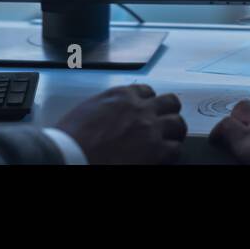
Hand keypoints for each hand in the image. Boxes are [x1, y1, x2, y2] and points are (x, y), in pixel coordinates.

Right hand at [56, 84, 185, 163]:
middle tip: (164, 122)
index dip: (148, 102)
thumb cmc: (72, 138)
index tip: (147, 109)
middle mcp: (140, 108)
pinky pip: (176, 148)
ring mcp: (151, 129)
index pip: (146, 91)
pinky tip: (164, 157)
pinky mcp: (158, 151)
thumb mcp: (88, 110)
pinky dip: (172, 153)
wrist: (72, 156)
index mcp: (121, 96)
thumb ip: (107, 107)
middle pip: (169, 102)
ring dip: (174, 131)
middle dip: (168, 112)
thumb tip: (112, 114)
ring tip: (170, 140)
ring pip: (178, 123)